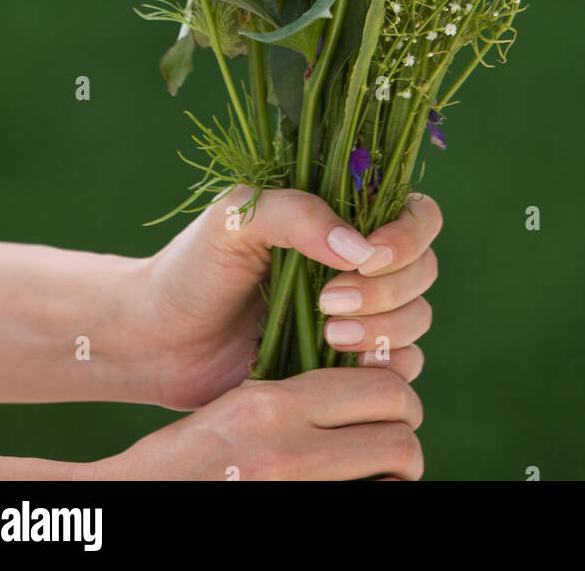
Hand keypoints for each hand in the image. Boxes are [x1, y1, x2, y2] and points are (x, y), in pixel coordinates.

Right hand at [90, 368, 423, 480]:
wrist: (133, 505)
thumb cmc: (182, 463)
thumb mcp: (236, 411)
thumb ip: (294, 401)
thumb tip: (360, 399)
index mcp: (272, 404)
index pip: (379, 385)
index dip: (397, 398)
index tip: (390, 410)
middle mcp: (287, 449)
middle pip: (399, 434)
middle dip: (404, 442)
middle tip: (394, 452)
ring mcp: (293, 492)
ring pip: (393, 478)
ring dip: (394, 479)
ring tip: (379, 479)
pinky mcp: (298, 525)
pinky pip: (367, 506)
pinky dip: (374, 499)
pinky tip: (357, 497)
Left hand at [133, 188, 441, 408]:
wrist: (160, 338)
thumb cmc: (195, 266)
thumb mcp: (238, 218)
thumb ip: (299, 216)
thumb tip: (361, 250)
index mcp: (345, 216)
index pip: (418, 215)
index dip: (408, 236)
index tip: (368, 255)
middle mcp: (362, 263)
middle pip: (424, 270)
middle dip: (388, 287)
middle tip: (329, 301)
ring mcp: (362, 316)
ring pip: (418, 319)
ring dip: (384, 327)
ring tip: (327, 330)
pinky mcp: (349, 367)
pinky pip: (399, 369)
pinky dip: (380, 366)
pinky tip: (334, 359)